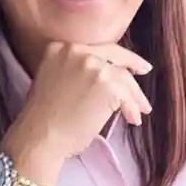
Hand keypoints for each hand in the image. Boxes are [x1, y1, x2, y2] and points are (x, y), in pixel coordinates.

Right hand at [2, 42, 153, 164]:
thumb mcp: (52, 81)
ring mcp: (94, 66)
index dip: (116, 56)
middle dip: (133, 64)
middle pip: (115, 58)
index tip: (129, 62)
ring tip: (140, 112)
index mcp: (60, 48)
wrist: (40, 136)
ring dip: (134, 97)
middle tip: (145, 71)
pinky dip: (132, 108)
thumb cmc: (42, 119)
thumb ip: (73, 71)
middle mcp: (77, 52)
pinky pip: (127, 96)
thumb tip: (101, 79)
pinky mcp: (108, 85)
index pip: (96, 49)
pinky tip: (132, 119)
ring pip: (123, 79)